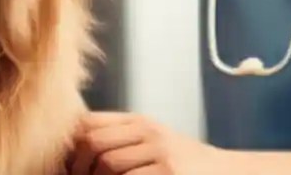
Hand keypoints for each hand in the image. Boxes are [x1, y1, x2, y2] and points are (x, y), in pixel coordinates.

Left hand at [66, 112, 229, 174]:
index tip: (65, 167)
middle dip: (78, 168)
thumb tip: (73, 151)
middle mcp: (149, 132)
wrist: (225, 173)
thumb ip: (120, 140)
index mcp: (139, 122)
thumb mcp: (152, 143)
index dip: (69, 146)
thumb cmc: (183, 165)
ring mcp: (161, 153)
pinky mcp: (169, 174)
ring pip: (108, 164)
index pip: (90, 122)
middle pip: (94, 142)